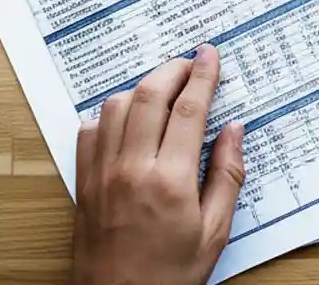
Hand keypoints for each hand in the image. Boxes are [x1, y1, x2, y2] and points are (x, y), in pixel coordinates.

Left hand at [72, 44, 244, 284]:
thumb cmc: (170, 275)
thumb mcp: (215, 232)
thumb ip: (227, 176)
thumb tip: (233, 131)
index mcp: (171, 180)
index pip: (189, 109)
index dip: (203, 75)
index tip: (211, 55)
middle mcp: (132, 168)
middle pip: (150, 95)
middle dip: (173, 69)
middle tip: (190, 60)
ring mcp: (103, 173)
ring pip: (116, 106)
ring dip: (141, 87)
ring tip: (163, 87)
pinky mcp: (84, 183)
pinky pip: (89, 131)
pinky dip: (108, 114)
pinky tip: (126, 118)